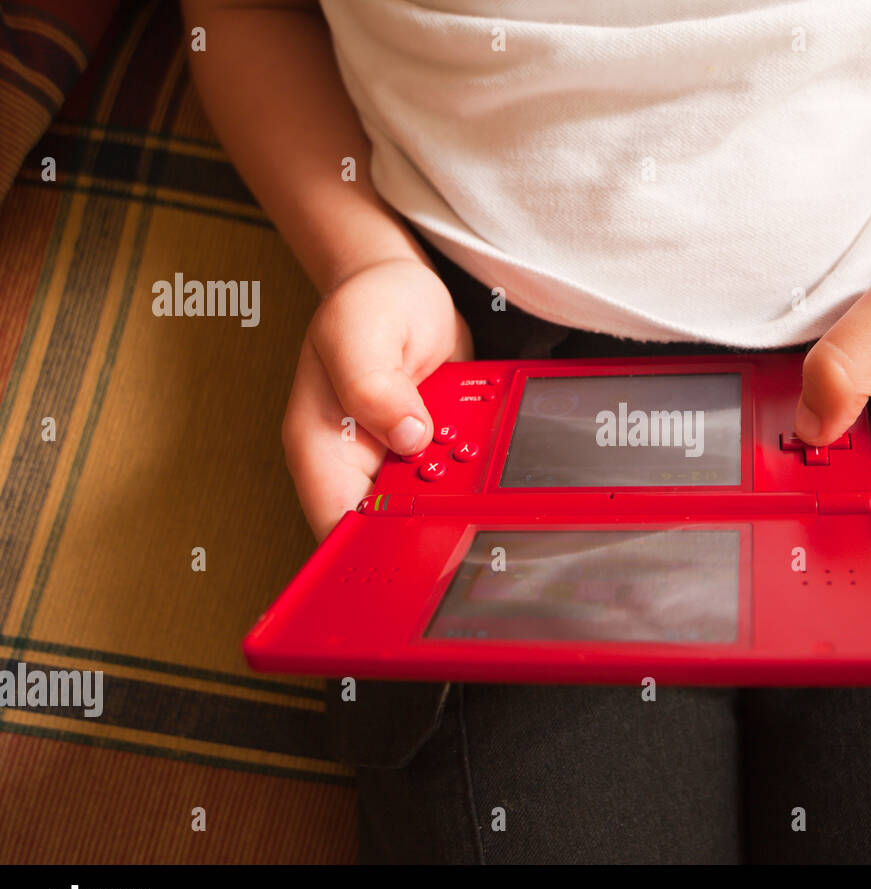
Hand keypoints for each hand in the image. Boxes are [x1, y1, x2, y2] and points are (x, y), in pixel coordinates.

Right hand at [282, 258, 471, 539]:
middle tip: (462, 493)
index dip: (369, 552)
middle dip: (428, 524)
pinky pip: (453, 484)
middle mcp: (356, 466)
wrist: (406, 289)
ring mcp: (393, 465)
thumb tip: (407, 434)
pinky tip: (483, 450)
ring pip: (427, 513)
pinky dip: (473, 475)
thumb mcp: (362, 329)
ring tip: (473, 456)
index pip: (336, 529)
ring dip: (457, 499)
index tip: (414, 548)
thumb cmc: (371, 302)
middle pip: (387, 532)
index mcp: (322, 448)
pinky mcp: (427, 457)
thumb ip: (373, 383)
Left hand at [794, 242, 870, 566]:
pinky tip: (844, 403)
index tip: (791, 518)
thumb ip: (843, 369)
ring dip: (829, 458)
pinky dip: (841, 441)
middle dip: (819, 484)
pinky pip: (863, 467)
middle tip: (805, 426)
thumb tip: (809, 428)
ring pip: (857, 492)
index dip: (832, 545)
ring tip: (834, 402)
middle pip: (862, 519)